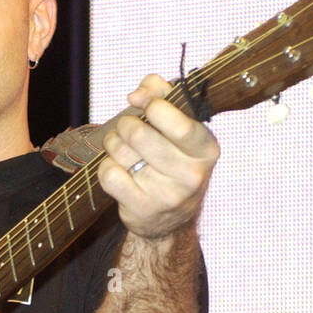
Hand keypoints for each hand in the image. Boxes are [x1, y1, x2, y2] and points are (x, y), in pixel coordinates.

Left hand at [97, 74, 219, 237]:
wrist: (170, 218)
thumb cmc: (173, 159)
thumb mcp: (178, 124)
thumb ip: (161, 94)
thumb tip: (137, 94)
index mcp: (206, 149)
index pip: (180, 123)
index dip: (154, 105)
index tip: (146, 106)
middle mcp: (191, 175)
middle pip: (139, 134)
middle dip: (125, 124)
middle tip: (127, 128)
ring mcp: (167, 196)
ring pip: (121, 152)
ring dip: (113, 144)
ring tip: (121, 148)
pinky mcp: (142, 209)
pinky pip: (109, 175)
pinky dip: (106, 166)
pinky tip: (117, 168)